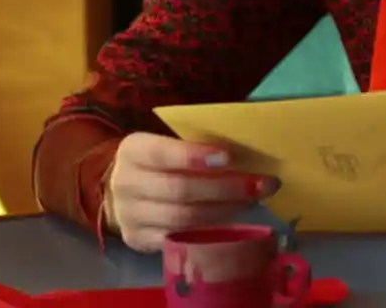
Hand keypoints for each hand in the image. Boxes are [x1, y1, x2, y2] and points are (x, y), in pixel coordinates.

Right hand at [106, 132, 278, 251]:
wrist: (122, 192)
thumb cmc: (158, 161)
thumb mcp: (165, 143)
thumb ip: (194, 144)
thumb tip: (244, 146)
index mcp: (133, 151)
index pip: (162, 153)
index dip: (195, 156)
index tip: (229, 157)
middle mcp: (126, 184)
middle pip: (180, 190)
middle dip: (226, 188)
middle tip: (263, 184)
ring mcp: (131, 217)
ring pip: (183, 218)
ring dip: (225, 210)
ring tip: (252, 201)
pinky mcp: (139, 241)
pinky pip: (180, 239)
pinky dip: (210, 230)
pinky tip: (232, 220)